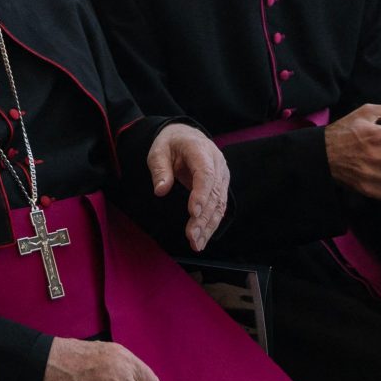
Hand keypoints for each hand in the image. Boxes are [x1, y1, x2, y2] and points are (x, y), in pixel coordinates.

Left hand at [146, 122, 227, 251]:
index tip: (192, 212)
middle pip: (214, 193)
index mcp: (201, 150)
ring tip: (197, 244)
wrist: (185, 136)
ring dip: (209, 226)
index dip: (201, 194)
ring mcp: (222, 175)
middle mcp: (217, 163)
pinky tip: (203, 238)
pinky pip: (219, 207)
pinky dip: (211, 224)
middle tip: (191, 237)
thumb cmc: (170, 144)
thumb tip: (160, 191)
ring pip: (219, 204)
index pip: (205, 174)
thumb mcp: (158, 151)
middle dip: (203, 217)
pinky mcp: (221, 186)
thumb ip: (160, 170)